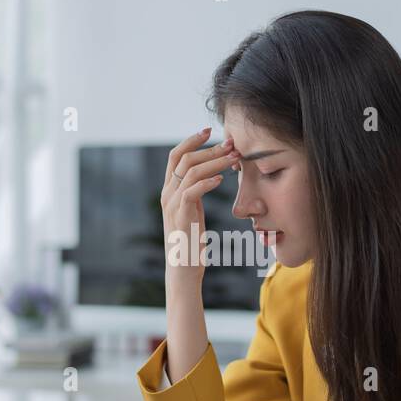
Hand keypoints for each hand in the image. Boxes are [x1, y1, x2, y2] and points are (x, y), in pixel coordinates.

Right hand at [160, 127, 240, 287]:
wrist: (183, 269)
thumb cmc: (192, 241)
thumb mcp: (193, 210)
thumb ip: (196, 191)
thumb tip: (211, 174)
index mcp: (169, 190)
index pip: (175, 155)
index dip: (191, 140)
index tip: (209, 131)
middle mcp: (167, 194)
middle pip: (183, 159)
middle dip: (208, 148)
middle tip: (230, 144)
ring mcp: (172, 205)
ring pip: (190, 172)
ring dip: (214, 162)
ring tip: (234, 159)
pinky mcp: (180, 217)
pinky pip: (191, 192)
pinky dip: (207, 182)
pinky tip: (222, 179)